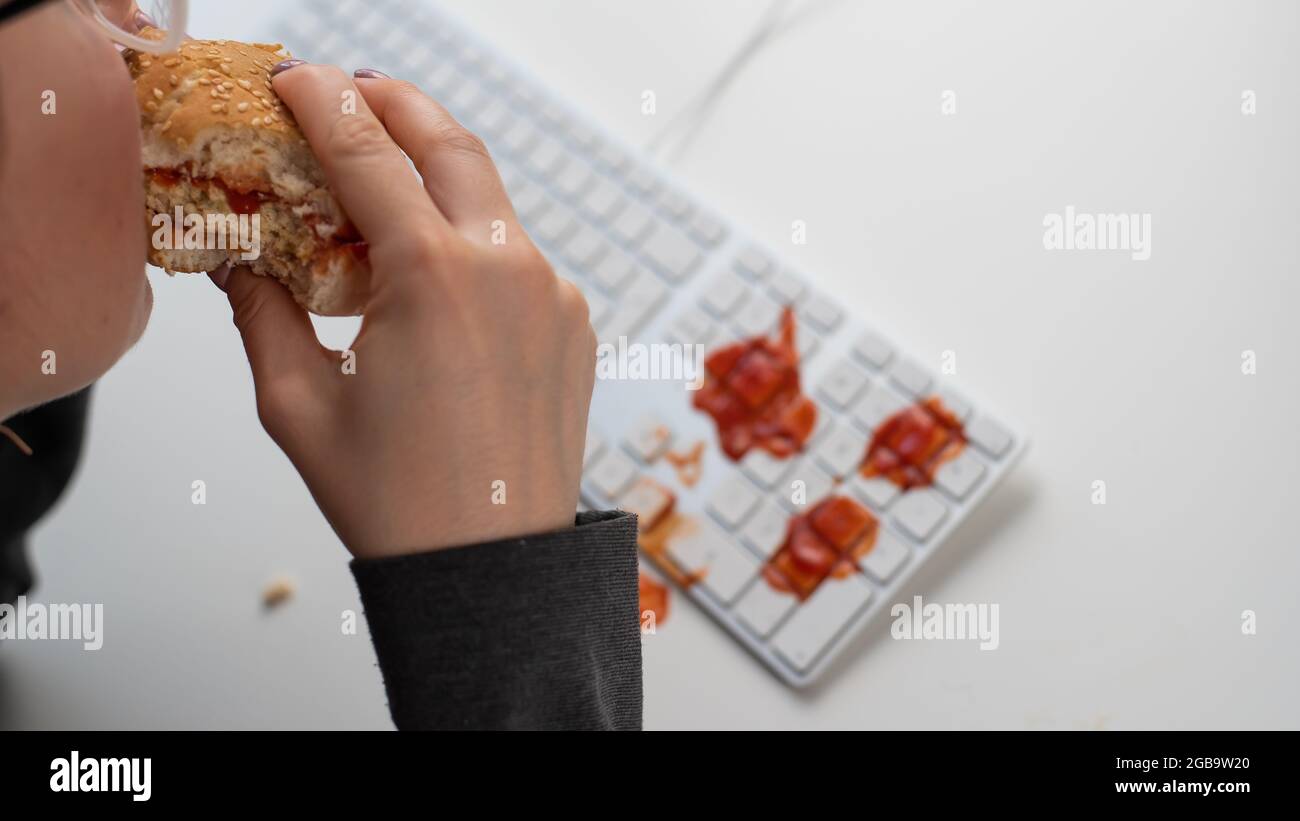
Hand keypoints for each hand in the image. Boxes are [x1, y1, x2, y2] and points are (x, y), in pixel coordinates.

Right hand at [212, 65, 595, 559]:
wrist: (493, 569)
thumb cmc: (397, 501)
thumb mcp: (298, 404)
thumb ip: (262, 313)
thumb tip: (236, 262)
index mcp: (434, 276)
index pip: (368, 151)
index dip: (324, 103)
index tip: (296, 79)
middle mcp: (506, 269)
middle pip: (450, 143)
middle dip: (396, 105)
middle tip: (355, 91)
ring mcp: (552, 294)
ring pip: (490, 199)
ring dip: (438, 175)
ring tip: (387, 186)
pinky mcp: (573, 324)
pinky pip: (518, 258)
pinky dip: (473, 242)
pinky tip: (436, 274)